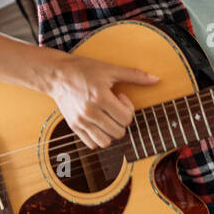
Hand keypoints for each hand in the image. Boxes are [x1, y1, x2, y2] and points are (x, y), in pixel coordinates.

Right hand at [42, 53, 159, 148]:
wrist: (57, 75)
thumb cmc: (84, 69)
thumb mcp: (109, 69)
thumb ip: (134, 75)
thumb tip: (156, 79)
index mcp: (100, 97)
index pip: (126, 118)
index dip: (128, 108)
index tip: (119, 96)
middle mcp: (90, 112)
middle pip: (119, 132)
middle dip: (121, 120)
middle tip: (113, 106)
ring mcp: (80, 121)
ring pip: (106, 141)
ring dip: (111, 131)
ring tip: (106, 116)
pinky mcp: (73, 127)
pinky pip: (91, 144)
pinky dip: (98, 137)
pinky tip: (97, 123)